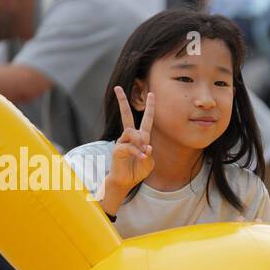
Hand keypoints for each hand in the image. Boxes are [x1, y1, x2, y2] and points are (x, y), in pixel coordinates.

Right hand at [104, 86, 154, 209]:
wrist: (126, 181)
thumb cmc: (137, 170)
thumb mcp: (149, 162)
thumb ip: (149, 154)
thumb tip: (147, 147)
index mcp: (140, 137)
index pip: (146, 120)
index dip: (150, 107)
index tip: (152, 94)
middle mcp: (130, 137)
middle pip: (126, 115)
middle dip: (122, 101)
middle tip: (117, 88)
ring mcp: (122, 142)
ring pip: (131, 132)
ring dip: (139, 141)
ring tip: (143, 154)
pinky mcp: (117, 149)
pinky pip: (128, 146)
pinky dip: (137, 152)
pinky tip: (141, 158)